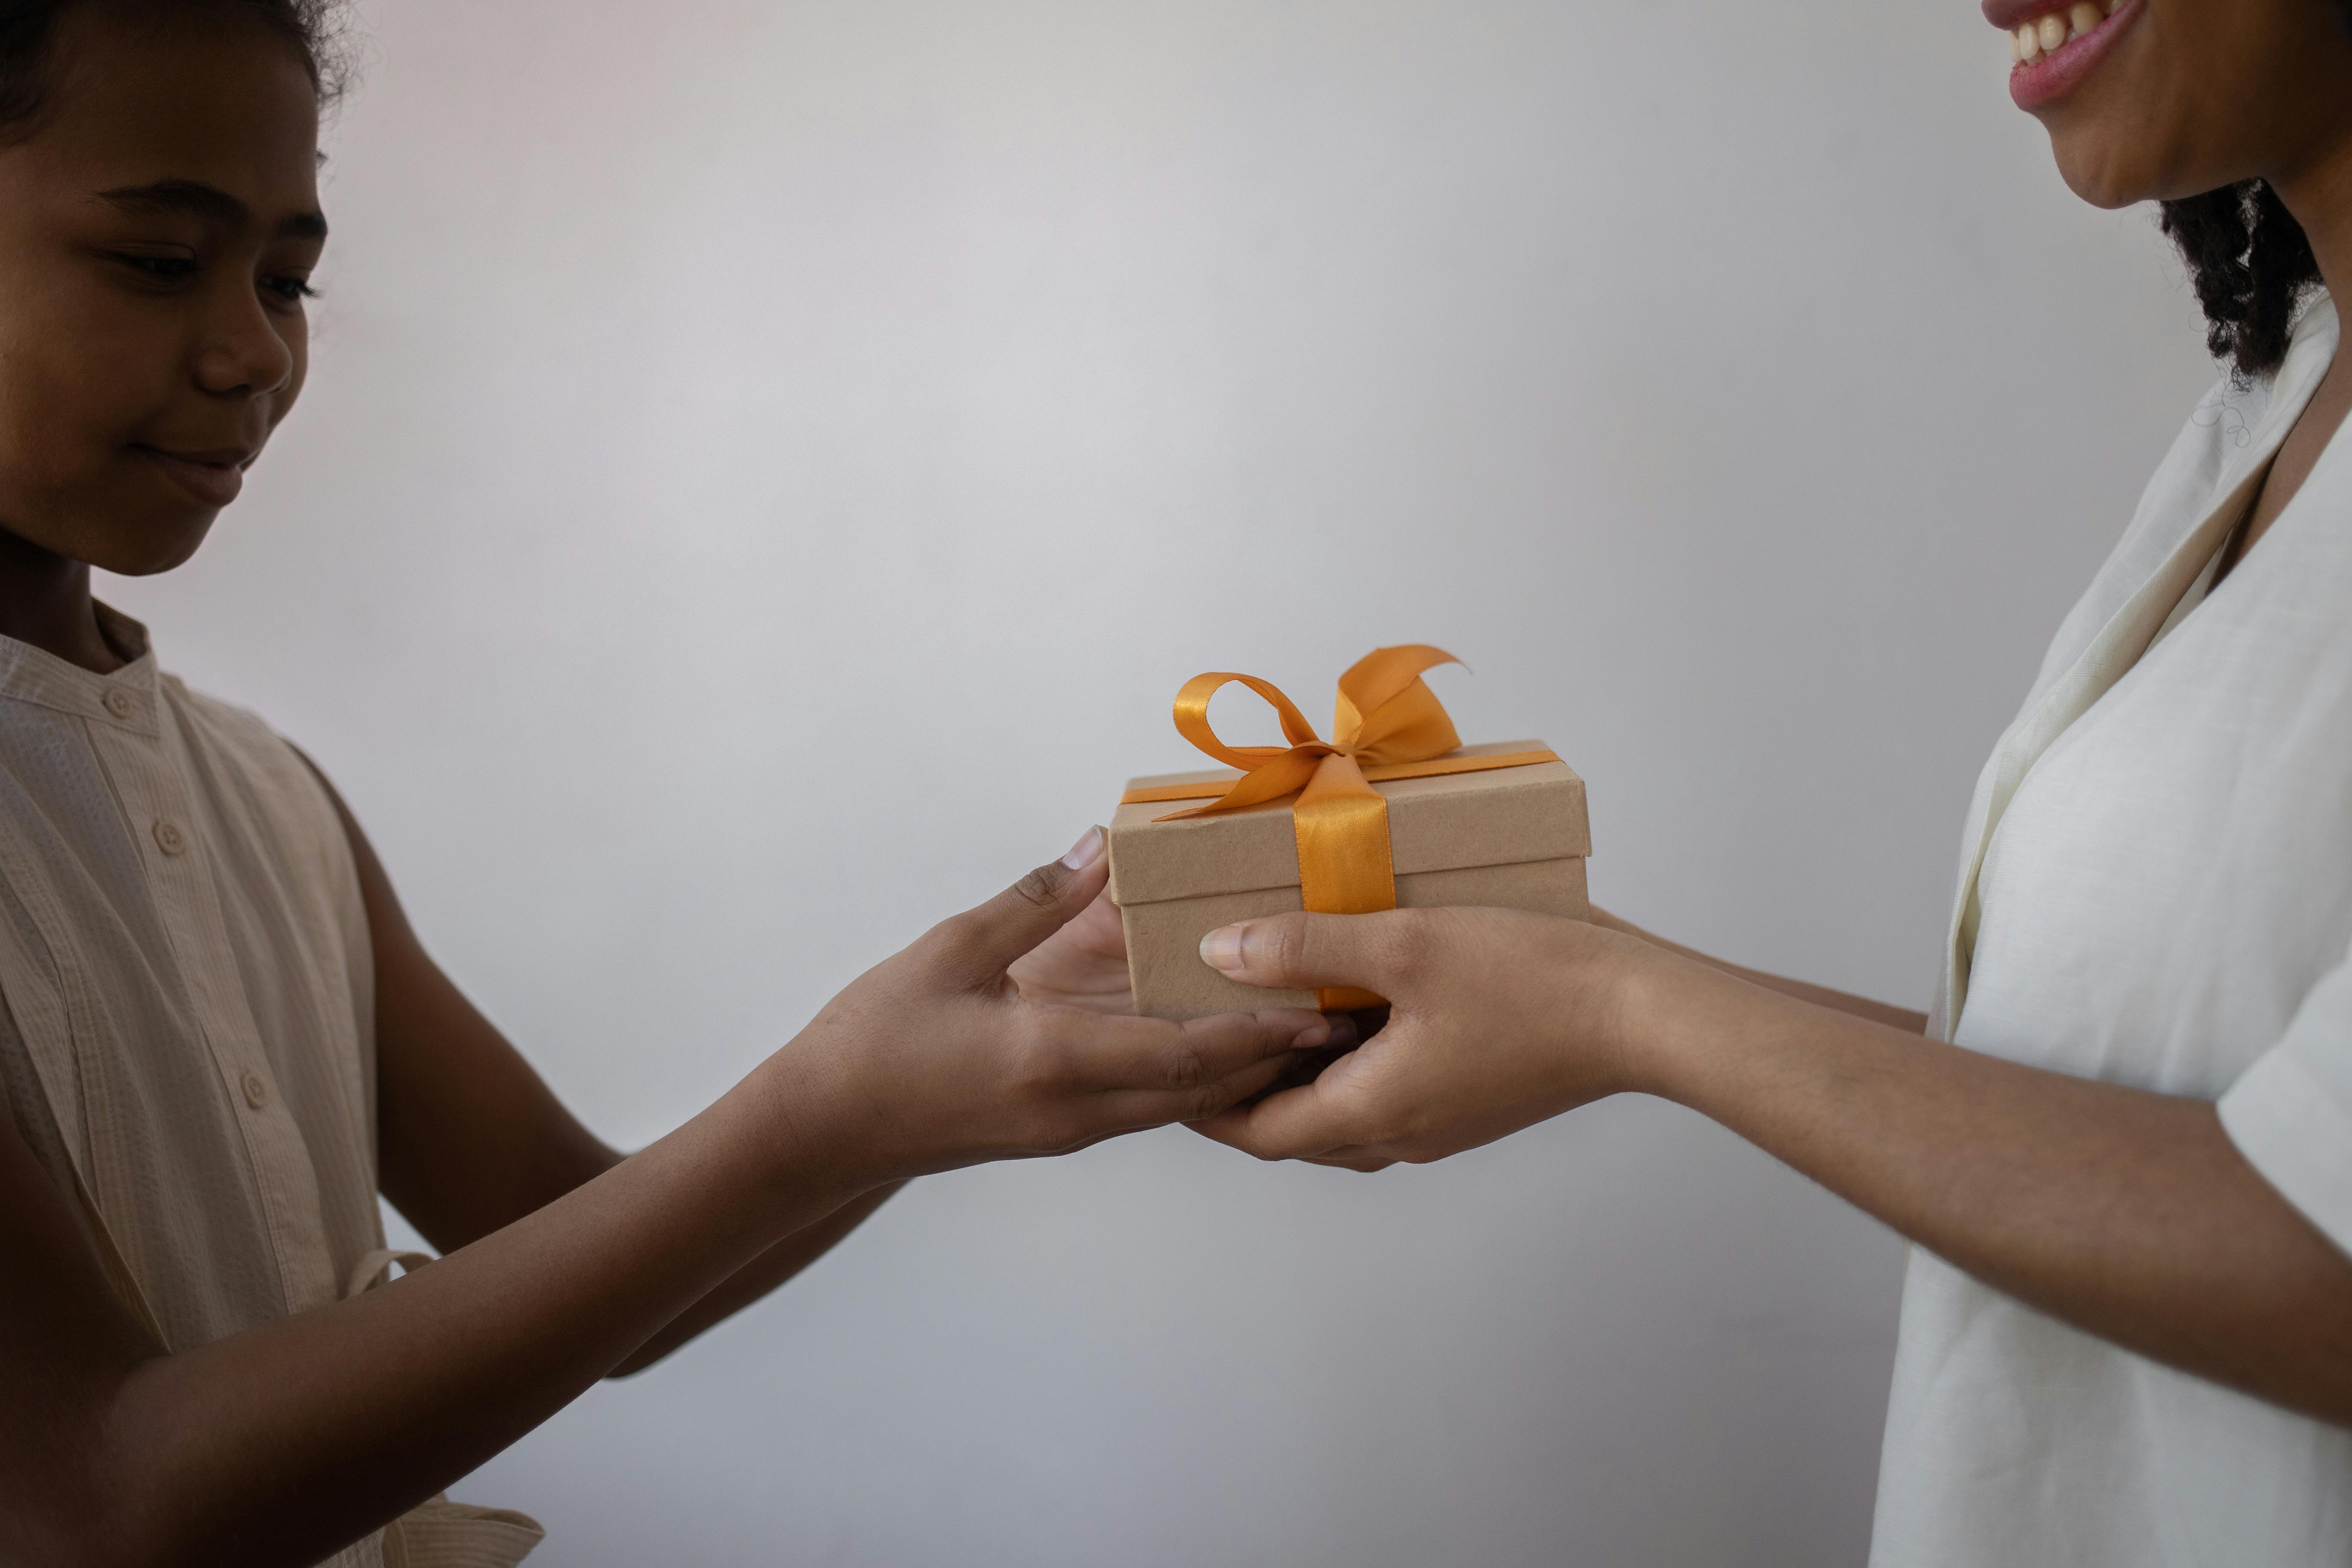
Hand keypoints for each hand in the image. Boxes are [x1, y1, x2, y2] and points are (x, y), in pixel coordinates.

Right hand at [766, 828, 1339, 1183]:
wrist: (822, 1132)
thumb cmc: (874, 1040)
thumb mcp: (950, 951)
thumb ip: (1031, 899)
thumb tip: (1096, 846)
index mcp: (1053, 1060)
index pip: (1184, 1055)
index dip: (1257, 1034)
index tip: (1315, 1008)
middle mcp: (1075, 1108)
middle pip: (1201, 1092)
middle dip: (1271, 1059)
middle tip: (1334, 1019)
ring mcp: (1067, 1129)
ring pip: (1177, 1106)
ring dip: (1237, 1073)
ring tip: (1294, 1031)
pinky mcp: (1055, 1132)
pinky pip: (1144, 1107)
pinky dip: (1190, 1081)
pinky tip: (1212, 1047)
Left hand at [1185, 906, 1657, 1169]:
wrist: (1643, 1012)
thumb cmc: (1531, 979)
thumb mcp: (1406, 944)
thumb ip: (1306, 946)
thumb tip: (1219, 952)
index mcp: (1373, 1111)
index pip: (1256, 1131)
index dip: (1202, 1103)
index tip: (1163, 1064)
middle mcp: (1402, 1133)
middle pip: (1294, 1129)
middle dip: (1243, 1088)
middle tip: (1202, 1032)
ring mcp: (1441, 1123)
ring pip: (1342, 1114)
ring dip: (1300, 1073)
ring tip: (1265, 1009)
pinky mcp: (1472, 1101)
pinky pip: (1387, 1095)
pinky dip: (1350, 1061)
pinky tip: (1350, 1002)